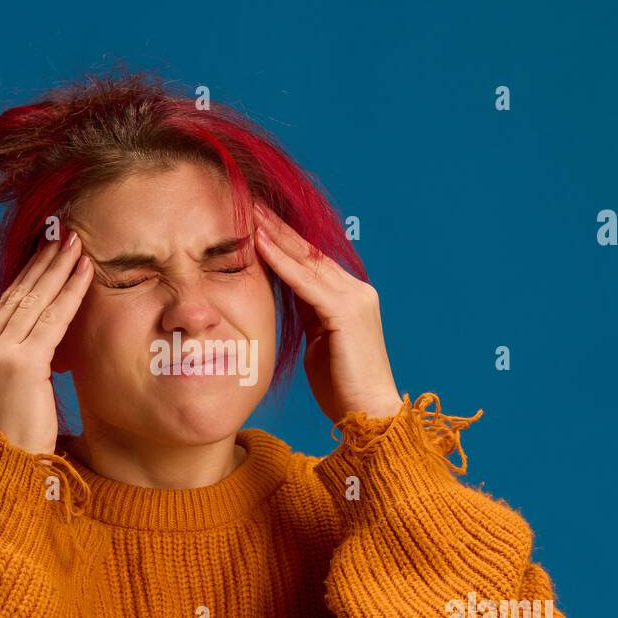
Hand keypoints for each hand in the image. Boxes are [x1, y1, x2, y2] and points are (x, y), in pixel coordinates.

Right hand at [0, 226, 94, 452]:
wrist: (8, 474)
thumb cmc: (20, 445)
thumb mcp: (17, 397)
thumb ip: (27, 369)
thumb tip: (50, 350)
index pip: (7, 305)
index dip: (28, 277)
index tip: (46, 254)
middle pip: (18, 294)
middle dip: (43, 263)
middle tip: (63, 235)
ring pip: (35, 301)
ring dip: (59, 269)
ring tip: (77, 244)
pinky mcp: (22, 364)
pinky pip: (53, 320)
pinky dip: (72, 293)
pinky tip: (86, 273)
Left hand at [252, 200, 402, 422]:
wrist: (370, 417)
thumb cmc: (343, 389)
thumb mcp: (320, 344)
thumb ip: (309, 317)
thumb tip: (288, 301)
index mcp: (350, 298)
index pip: (311, 260)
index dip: (282, 238)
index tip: (255, 218)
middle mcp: (357, 291)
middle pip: (309, 251)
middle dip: (276, 226)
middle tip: (247, 200)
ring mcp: (355, 299)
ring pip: (306, 260)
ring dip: (274, 235)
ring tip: (248, 212)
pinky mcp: (347, 313)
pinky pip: (306, 282)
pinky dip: (280, 262)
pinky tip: (259, 244)